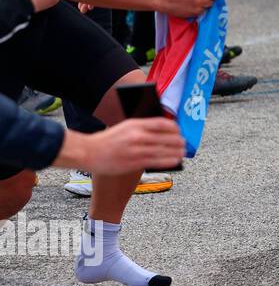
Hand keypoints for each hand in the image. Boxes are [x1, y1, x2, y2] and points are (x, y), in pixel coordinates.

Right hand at [68, 118, 186, 174]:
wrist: (88, 153)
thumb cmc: (107, 140)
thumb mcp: (124, 127)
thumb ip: (141, 127)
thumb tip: (161, 129)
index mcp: (135, 124)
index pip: (162, 123)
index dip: (174, 128)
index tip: (179, 131)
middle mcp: (138, 136)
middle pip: (167, 137)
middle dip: (178, 140)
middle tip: (184, 143)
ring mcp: (137, 149)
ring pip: (165, 150)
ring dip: (177, 151)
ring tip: (182, 152)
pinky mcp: (135, 162)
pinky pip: (158, 161)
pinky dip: (169, 160)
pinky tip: (175, 160)